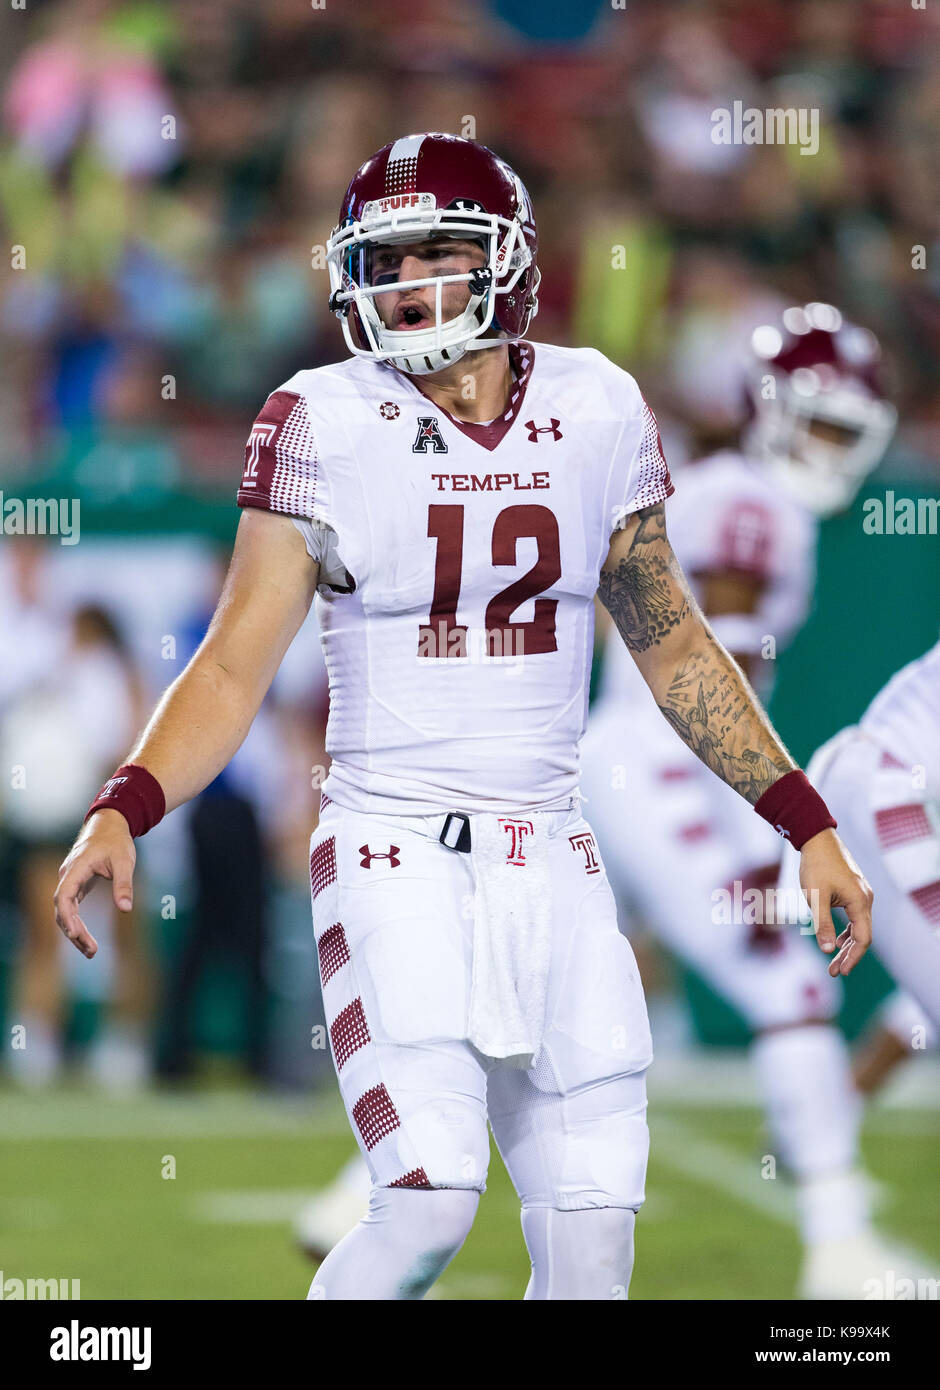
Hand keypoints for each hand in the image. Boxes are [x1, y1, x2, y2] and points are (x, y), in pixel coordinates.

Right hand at [54, 809, 135, 958]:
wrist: (109, 825)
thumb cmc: (116, 841)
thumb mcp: (125, 861)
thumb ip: (124, 884)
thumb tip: (126, 909)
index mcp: (76, 868)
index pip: (64, 895)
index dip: (67, 916)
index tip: (75, 933)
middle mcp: (68, 876)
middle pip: (62, 909)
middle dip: (74, 932)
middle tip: (92, 951)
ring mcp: (70, 881)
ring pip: (65, 911)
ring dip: (75, 931)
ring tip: (91, 951)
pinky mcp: (76, 885)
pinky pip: (71, 908)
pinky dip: (77, 923)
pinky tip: (85, 938)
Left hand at [799, 827, 872, 976]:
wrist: (816, 838)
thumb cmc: (815, 866)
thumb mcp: (815, 897)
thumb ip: (821, 924)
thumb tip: (828, 950)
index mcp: (860, 901)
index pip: (863, 938)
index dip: (852, 958)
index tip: (840, 971)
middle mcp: (866, 898)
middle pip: (862, 935)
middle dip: (848, 955)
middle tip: (833, 972)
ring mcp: (861, 894)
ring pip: (858, 926)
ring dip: (846, 944)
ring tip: (832, 961)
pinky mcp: (853, 890)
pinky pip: (854, 916)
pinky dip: (846, 931)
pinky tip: (835, 940)